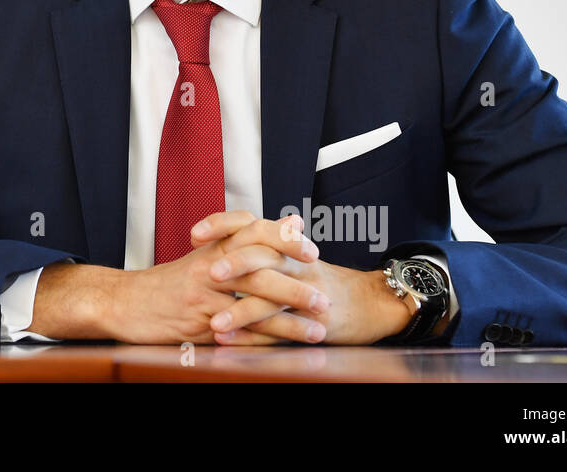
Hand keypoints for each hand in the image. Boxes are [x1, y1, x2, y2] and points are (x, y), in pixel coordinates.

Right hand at [107, 213, 328, 343]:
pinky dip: (265, 338)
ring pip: (254, 297)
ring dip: (290, 315)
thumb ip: (236, 249)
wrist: (124, 302)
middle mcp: (211, 263)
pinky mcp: (198, 317)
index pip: (254, 229)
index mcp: (213, 246)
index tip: (311, 249)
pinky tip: (286, 348)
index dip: (284, 237)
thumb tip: (281, 233)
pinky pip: (239, 327)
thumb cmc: (165, 287)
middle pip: (261, 264)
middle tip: (324, 296)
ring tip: (318, 327)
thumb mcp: (199, 261)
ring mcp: (204, 290)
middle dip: (297, 281)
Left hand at [193, 213, 413, 344]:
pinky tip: (230, 342)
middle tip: (207, 273)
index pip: (253, 224)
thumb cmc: (322, 280)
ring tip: (214, 322)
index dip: (223, 226)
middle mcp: (297, 263)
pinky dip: (254, 338)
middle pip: (265, 255)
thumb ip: (263, 246)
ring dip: (241, 311)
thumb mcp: (294, 257)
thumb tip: (222, 237)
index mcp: (286, 244)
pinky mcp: (316, 322)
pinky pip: (282, 330)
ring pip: (273, 298)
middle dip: (235, 263)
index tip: (194, 235)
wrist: (372, 303)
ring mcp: (308, 292)